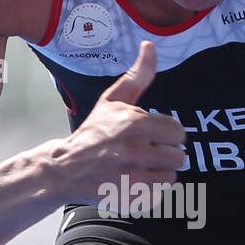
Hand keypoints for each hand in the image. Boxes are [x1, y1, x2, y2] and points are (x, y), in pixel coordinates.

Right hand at [50, 41, 186, 205]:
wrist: (65, 168)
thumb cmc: (94, 132)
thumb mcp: (113, 101)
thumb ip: (138, 75)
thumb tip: (150, 45)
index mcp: (135, 123)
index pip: (178, 132)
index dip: (165, 134)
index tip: (149, 136)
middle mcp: (135, 150)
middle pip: (178, 157)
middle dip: (162, 155)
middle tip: (140, 153)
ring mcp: (132, 177)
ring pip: (171, 177)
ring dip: (157, 173)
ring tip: (136, 167)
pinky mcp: (130, 199)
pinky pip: (159, 195)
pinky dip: (149, 191)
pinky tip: (130, 182)